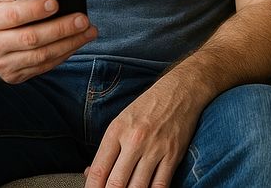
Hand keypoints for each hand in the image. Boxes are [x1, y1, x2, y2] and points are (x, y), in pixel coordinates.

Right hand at [0, 0, 96, 82]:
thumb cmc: (0, 15)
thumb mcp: (3, 0)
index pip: (13, 15)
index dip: (34, 10)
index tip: (56, 3)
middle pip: (31, 38)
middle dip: (61, 29)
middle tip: (84, 20)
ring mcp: (2, 64)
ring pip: (41, 56)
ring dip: (70, 44)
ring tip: (89, 32)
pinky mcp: (12, 76)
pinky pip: (44, 66)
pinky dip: (64, 54)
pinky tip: (77, 43)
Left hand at [84, 73, 206, 187]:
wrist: (180, 91)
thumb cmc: (147, 107)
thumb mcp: (121, 121)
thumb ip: (106, 150)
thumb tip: (90, 175)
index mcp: (117, 131)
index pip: (99, 170)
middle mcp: (135, 140)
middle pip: (116, 183)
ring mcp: (155, 149)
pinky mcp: (173, 155)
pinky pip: (160, 185)